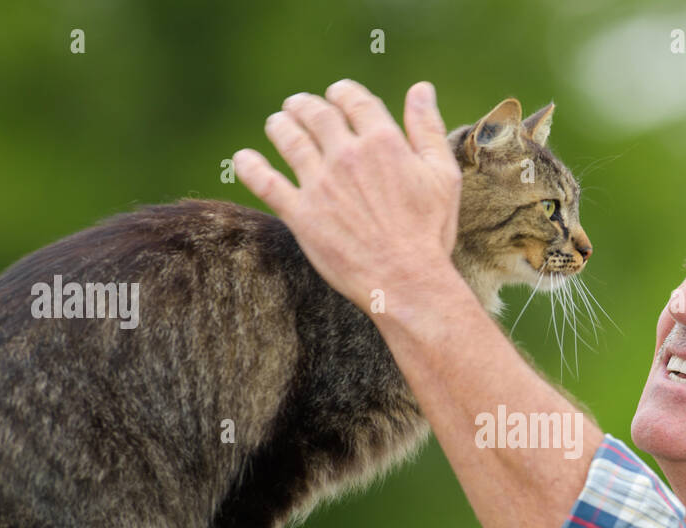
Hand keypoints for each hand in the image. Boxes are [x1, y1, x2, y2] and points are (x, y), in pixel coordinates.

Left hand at [232, 79, 462, 316]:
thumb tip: (422, 89)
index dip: (342, 93)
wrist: (406, 280)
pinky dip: (250, 167)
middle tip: (299, 106)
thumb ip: (428, 129)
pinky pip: (265, 183)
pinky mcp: (301, 214)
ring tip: (278, 123)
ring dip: (280, 125)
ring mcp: (320, 184)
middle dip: (305, 105)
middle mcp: (347, 156)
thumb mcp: (443, 176)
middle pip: (316, 114)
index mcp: (383, 142)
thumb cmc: (430, 232)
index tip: (337, 95)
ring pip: (289, 139)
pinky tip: (242, 160)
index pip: (354, 100)